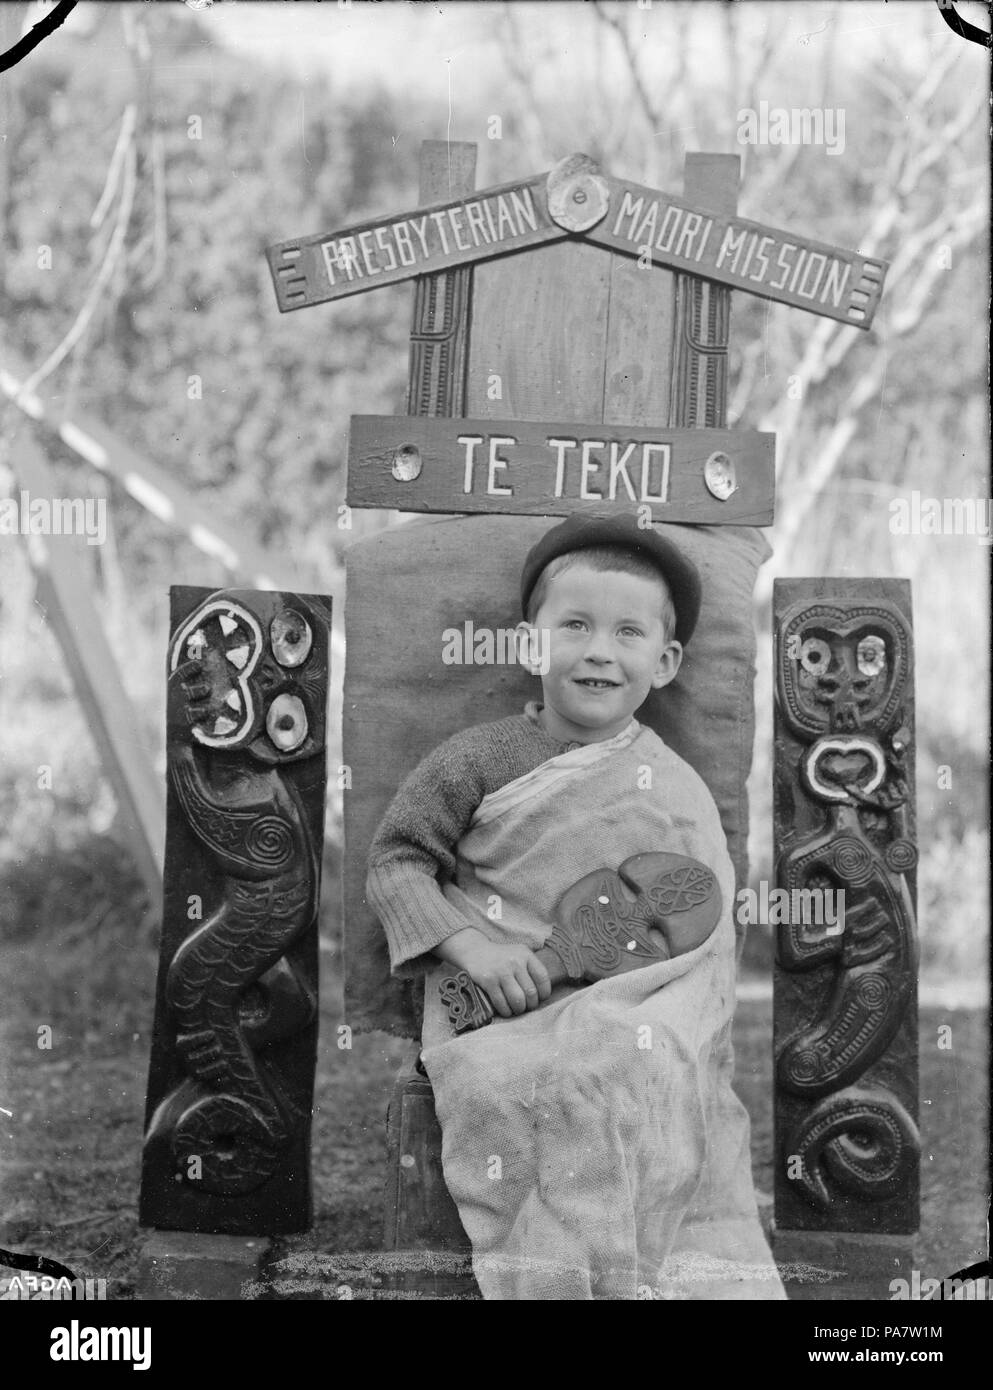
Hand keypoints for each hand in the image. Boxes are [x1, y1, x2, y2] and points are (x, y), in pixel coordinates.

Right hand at [434, 928, 551, 1017]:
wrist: (476, 951)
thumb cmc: (502, 958)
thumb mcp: (519, 955)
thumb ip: (531, 969)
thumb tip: (543, 995)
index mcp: (526, 955)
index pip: (543, 978)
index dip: (544, 993)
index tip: (540, 998)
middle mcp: (515, 961)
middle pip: (531, 992)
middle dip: (531, 1005)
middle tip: (527, 1006)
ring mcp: (501, 971)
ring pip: (517, 1000)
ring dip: (519, 1009)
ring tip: (517, 1009)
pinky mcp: (488, 980)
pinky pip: (501, 1003)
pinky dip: (506, 1011)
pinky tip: (506, 1010)